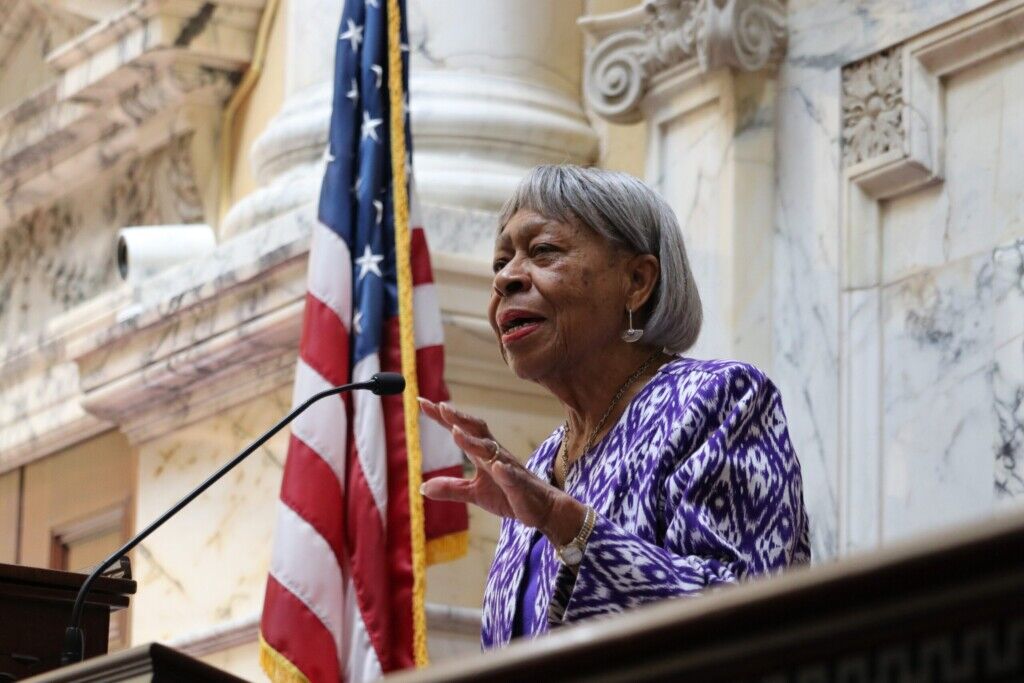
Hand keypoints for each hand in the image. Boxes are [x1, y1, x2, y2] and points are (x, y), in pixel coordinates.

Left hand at [418, 398, 585, 544]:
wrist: (541, 508)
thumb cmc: (508, 495)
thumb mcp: (474, 493)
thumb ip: (451, 488)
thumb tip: (422, 488)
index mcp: (483, 453)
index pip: (460, 429)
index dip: (442, 417)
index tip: (422, 402)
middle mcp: (495, 454)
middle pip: (476, 430)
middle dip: (458, 418)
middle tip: (440, 406)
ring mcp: (508, 467)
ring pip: (490, 450)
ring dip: (473, 441)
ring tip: (456, 432)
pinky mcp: (520, 485)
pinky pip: (512, 476)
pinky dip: (504, 471)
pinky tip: (497, 466)